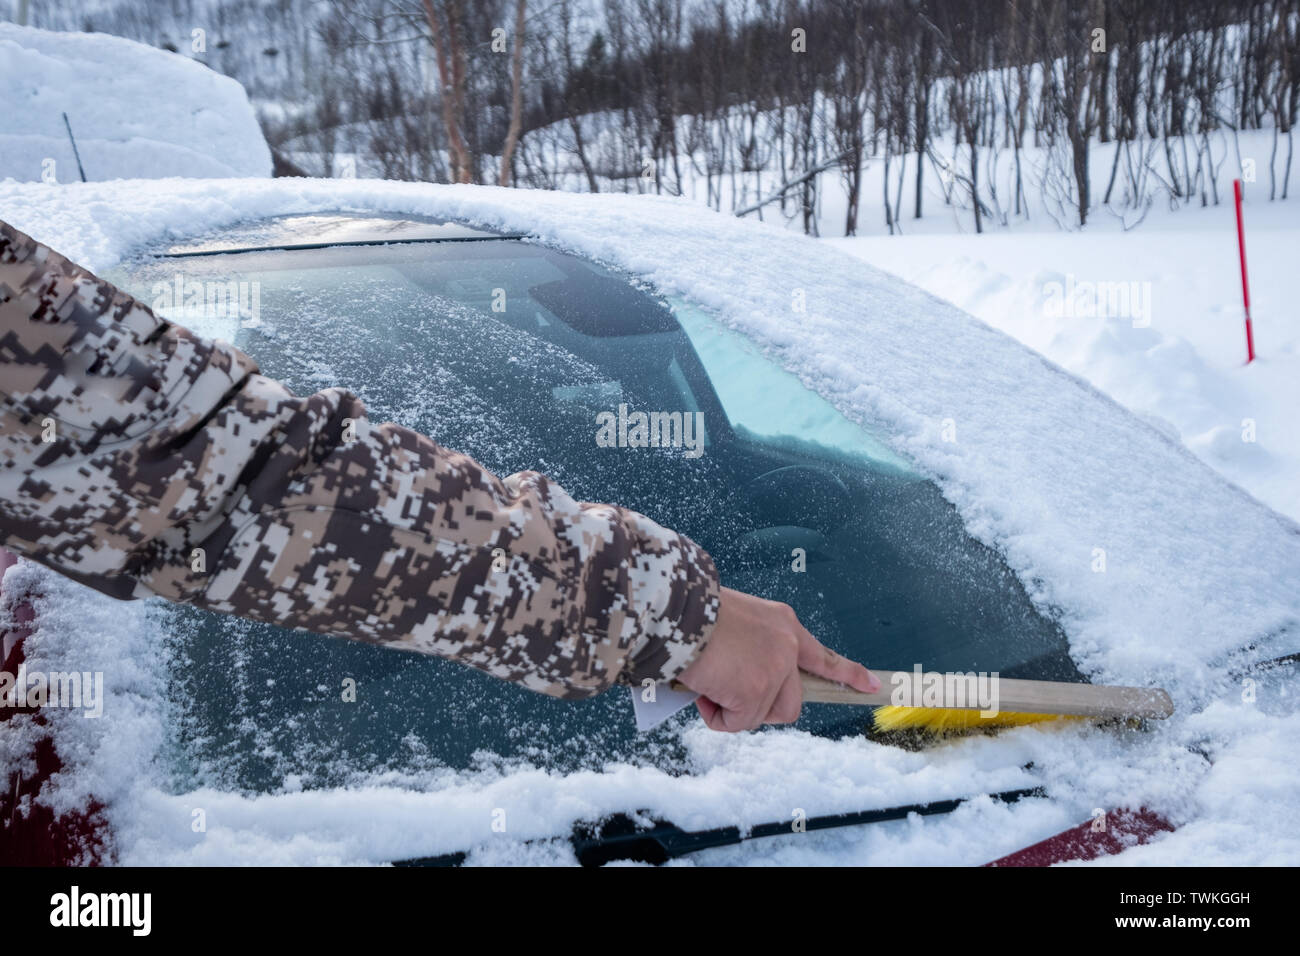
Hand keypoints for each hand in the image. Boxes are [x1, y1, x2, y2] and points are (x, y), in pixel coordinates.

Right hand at [675, 586, 879, 731]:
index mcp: (782, 622)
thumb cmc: (692, 612)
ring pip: (761, 715)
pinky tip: (702, 691)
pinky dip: (716, 716)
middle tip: (728, 697)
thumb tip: (739, 683)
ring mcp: (774, 671)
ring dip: (731, 710)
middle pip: (791, 703)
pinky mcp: (755, 692)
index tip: (872, 685)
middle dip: (760, 708)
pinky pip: (737, 723)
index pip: (823, 655)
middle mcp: (786, 646)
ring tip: (707, 684)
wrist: (677, 610)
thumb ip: (751, 648)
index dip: (848, 673)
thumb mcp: (736, 622)